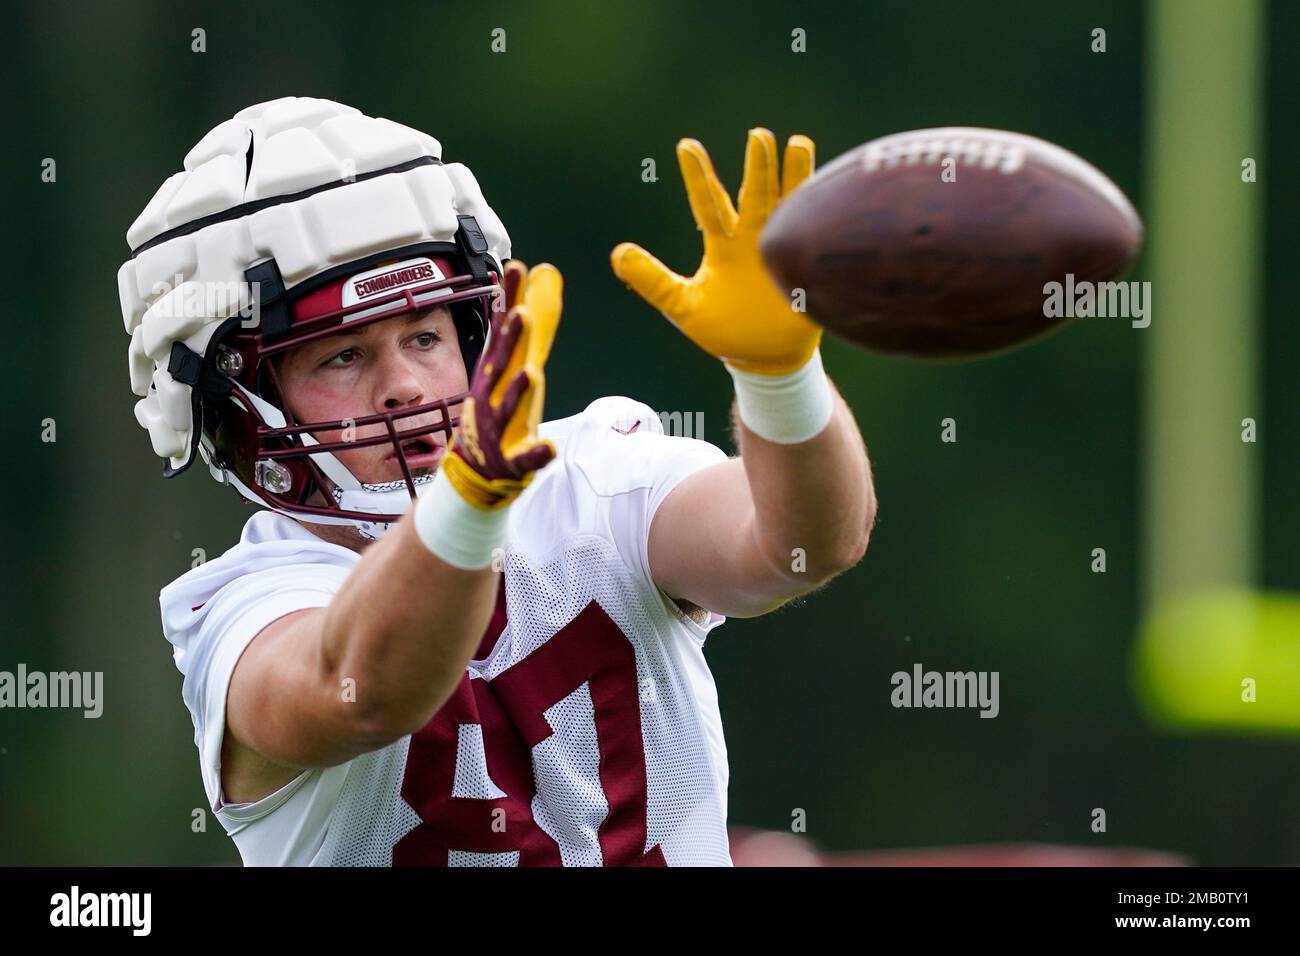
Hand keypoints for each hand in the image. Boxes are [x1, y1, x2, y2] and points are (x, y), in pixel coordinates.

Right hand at [442, 261, 560, 509]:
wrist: (473, 470)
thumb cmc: (496, 412)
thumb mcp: (510, 369)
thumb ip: (528, 329)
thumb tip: (542, 277)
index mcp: (496, 374)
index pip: (504, 331)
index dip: (510, 301)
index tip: (515, 270)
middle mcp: (492, 396)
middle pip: (502, 363)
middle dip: (510, 338)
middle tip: (523, 313)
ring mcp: (498, 428)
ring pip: (507, 408)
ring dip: (516, 391)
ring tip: (531, 374)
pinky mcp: (511, 460)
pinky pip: (524, 458)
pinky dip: (535, 454)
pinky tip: (548, 448)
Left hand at [610, 128, 821, 374]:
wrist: (763, 358)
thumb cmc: (723, 330)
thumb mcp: (682, 306)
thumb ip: (652, 280)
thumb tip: (617, 253)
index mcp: (724, 246)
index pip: (708, 204)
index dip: (698, 177)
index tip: (686, 146)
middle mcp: (754, 238)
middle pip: (756, 195)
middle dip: (758, 167)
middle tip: (758, 136)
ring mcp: (782, 249)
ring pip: (789, 206)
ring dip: (795, 177)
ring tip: (797, 144)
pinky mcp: (804, 267)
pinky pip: (812, 235)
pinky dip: (817, 213)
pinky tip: (826, 189)